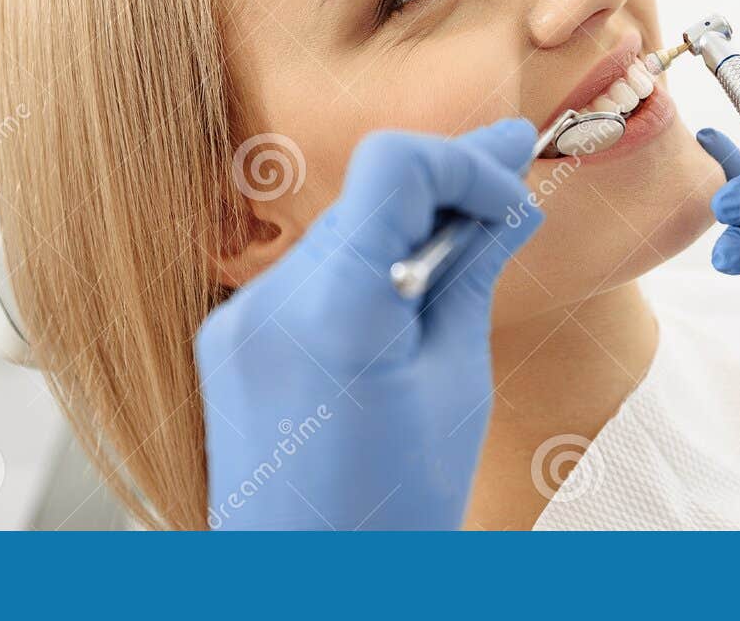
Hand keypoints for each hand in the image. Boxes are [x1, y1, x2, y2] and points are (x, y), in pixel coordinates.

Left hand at [196, 119, 540, 529]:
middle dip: (442, 192)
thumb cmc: (395, 514)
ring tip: (463, 259)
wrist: (306, 596)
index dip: (462, 161)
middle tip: (512, 186)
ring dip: (402, 236)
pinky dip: (358, 276)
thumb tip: (512, 202)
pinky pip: (305, 279)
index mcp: (335, 311)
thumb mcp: (456, 384)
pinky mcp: (227, 343)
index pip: (393, 165)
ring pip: (340, 236)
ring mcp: (239, 322)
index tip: (512, 187)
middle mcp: (270, 302)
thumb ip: (471, 273)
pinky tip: (399, 311)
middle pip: (367, 199)